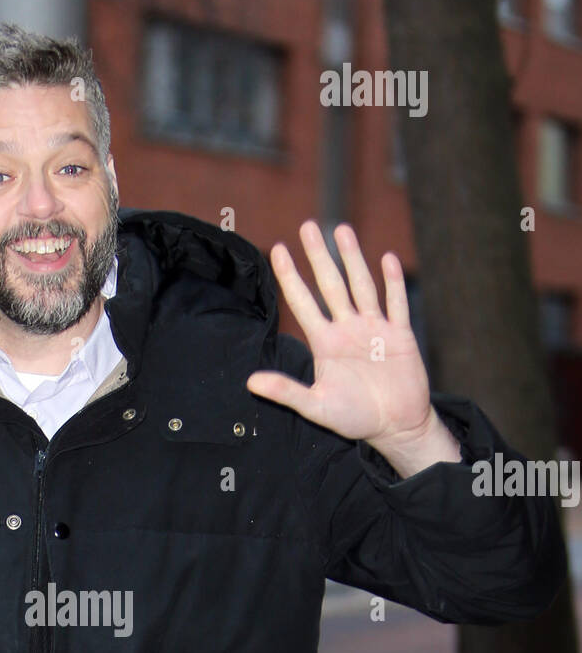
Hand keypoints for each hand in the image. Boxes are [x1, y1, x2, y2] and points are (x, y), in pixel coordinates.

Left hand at [246, 221, 438, 453]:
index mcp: (325, 343)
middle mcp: (348, 329)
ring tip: (341, 231)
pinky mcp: (401, 335)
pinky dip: (392, 283)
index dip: (290, 277)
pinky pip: (396, 304)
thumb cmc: (354, 418)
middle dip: (319, 257)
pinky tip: (386, 259)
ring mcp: (375, 329)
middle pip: (331, 285)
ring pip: (362, 286)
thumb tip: (250, 382)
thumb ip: (285, 391)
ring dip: (353, 259)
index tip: (277, 249)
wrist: (395, 426)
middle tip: (307, 226)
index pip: (303, 303)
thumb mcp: (316, 406)